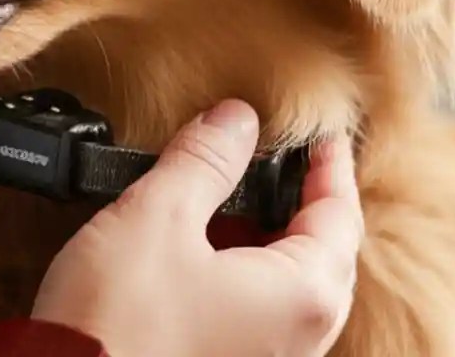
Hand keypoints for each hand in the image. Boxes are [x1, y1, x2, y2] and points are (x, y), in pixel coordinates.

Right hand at [32, 101, 361, 356]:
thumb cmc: (114, 322)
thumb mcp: (158, 215)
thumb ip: (205, 159)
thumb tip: (236, 120)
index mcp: (302, 295)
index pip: (340, 216)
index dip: (330, 167)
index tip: (322, 136)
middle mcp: (298, 339)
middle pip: (325, 255)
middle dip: (303, 204)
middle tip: (282, 162)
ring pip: (291, 289)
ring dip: (271, 239)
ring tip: (232, 198)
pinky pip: (261, 317)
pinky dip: (247, 275)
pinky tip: (206, 252)